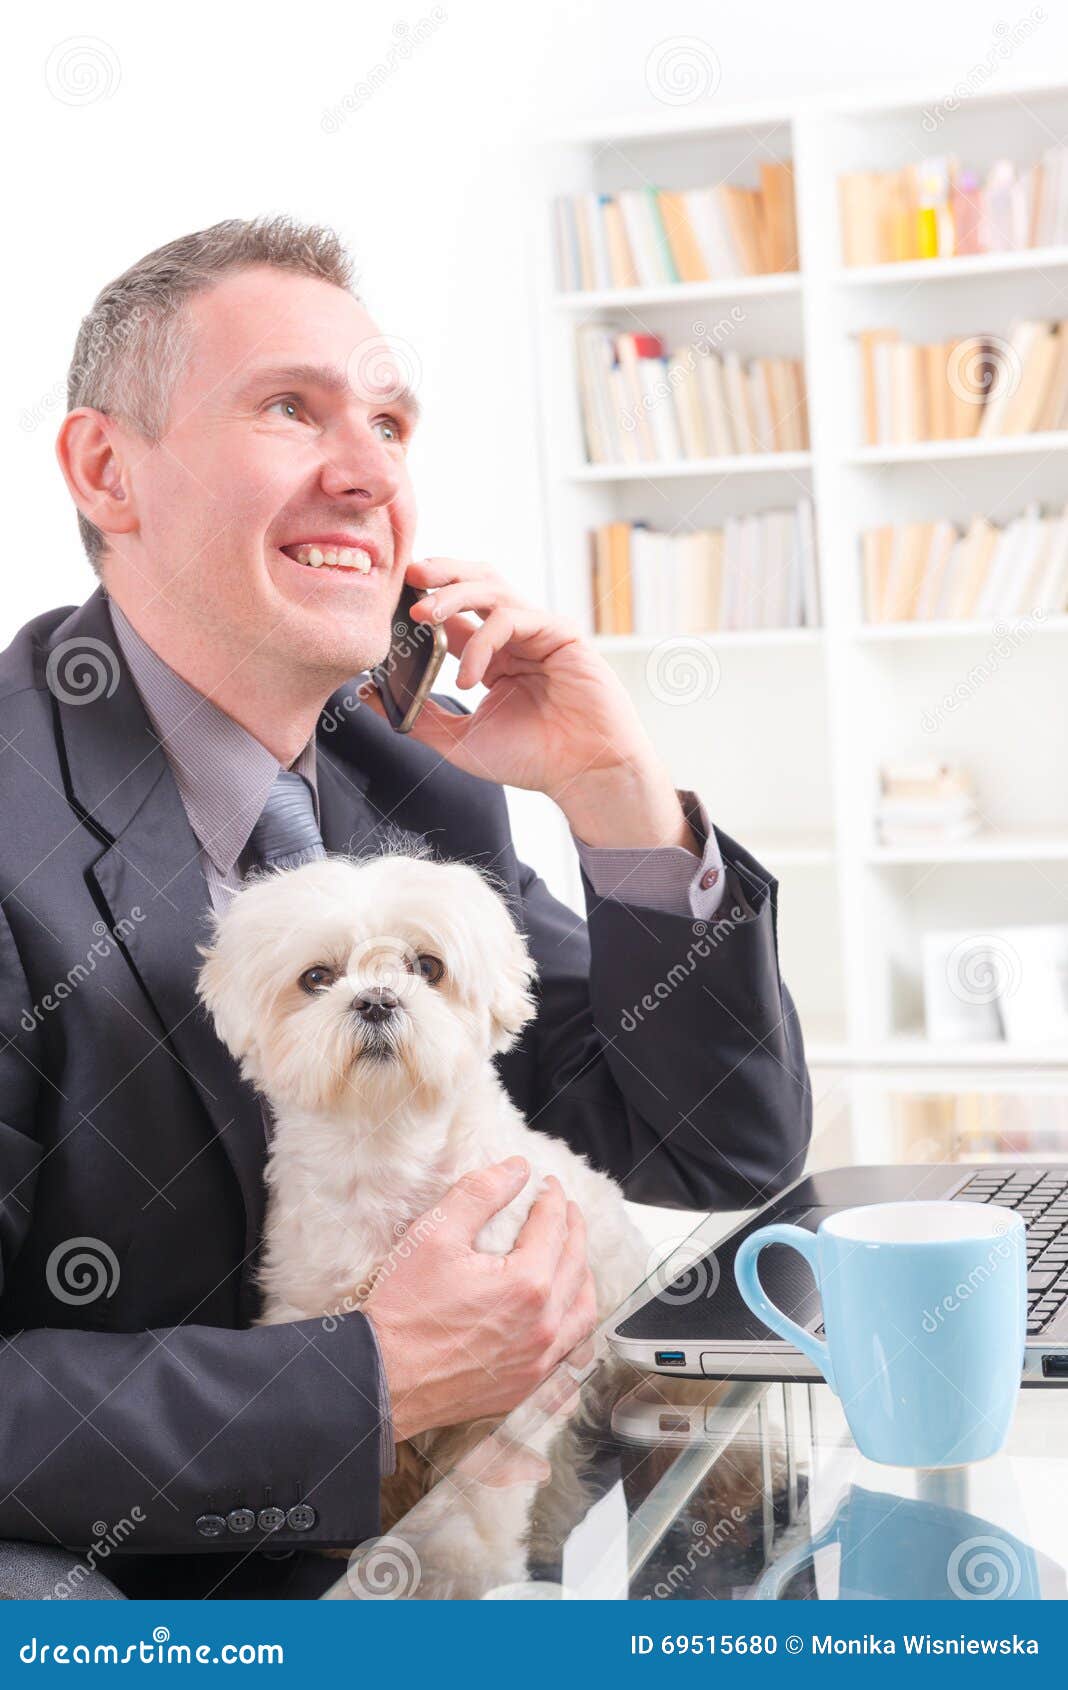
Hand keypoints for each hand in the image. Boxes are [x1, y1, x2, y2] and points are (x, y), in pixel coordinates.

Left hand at [361, 557, 696, 850]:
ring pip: (492, 588)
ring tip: (422, 613)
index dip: (421, 601)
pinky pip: (513, 618)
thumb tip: (367, 695)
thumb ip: (416, 716)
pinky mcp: (560, 633)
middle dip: (439, 572)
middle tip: (406, 577)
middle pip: (474, 581)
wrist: (584, 775)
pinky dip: (483, 641)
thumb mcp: (458, 739)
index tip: (386, 604)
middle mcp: (514, 637)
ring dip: (453, 595)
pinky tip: (469, 676)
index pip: (452, 612)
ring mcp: (538, 631)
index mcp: (492, 655)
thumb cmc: (532, 759)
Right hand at [363, 1158, 597, 1442]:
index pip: (553, 1227)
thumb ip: (480, 1193)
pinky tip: (562, 1310)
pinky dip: (573, 1319)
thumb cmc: (405, 1309)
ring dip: (583, 1275)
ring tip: (574, 1255)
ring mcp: (537, 1359)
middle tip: (565, 1208)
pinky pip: (568, 1347)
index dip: (552, 1199)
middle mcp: (544, 1324)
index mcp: (528, 1283)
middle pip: (575, 1264)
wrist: (383, 1380)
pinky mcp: (525, 1384)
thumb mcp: (435, 1235)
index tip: (547, 1184)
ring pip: (582, 1309)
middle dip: (573, 1229)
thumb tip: (517, 1168)